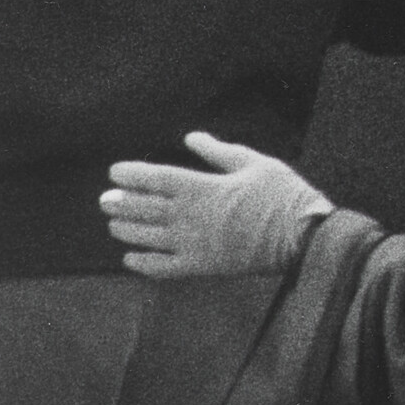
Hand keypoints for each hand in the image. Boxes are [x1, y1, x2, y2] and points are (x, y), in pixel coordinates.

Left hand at [101, 134, 328, 278]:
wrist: (300, 235)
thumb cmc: (280, 193)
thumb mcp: (253, 162)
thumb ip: (218, 151)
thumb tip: (190, 137)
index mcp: (203, 187)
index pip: (157, 179)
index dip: (132, 175)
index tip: (114, 171)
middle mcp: (191, 216)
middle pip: (145, 208)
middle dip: (122, 203)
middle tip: (104, 200)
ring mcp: (193, 244)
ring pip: (148, 238)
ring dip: (127, 230)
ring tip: (113, 225)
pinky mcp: (201, 265)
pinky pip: (164, 268)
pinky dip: (144, 264)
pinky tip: (130, 259)